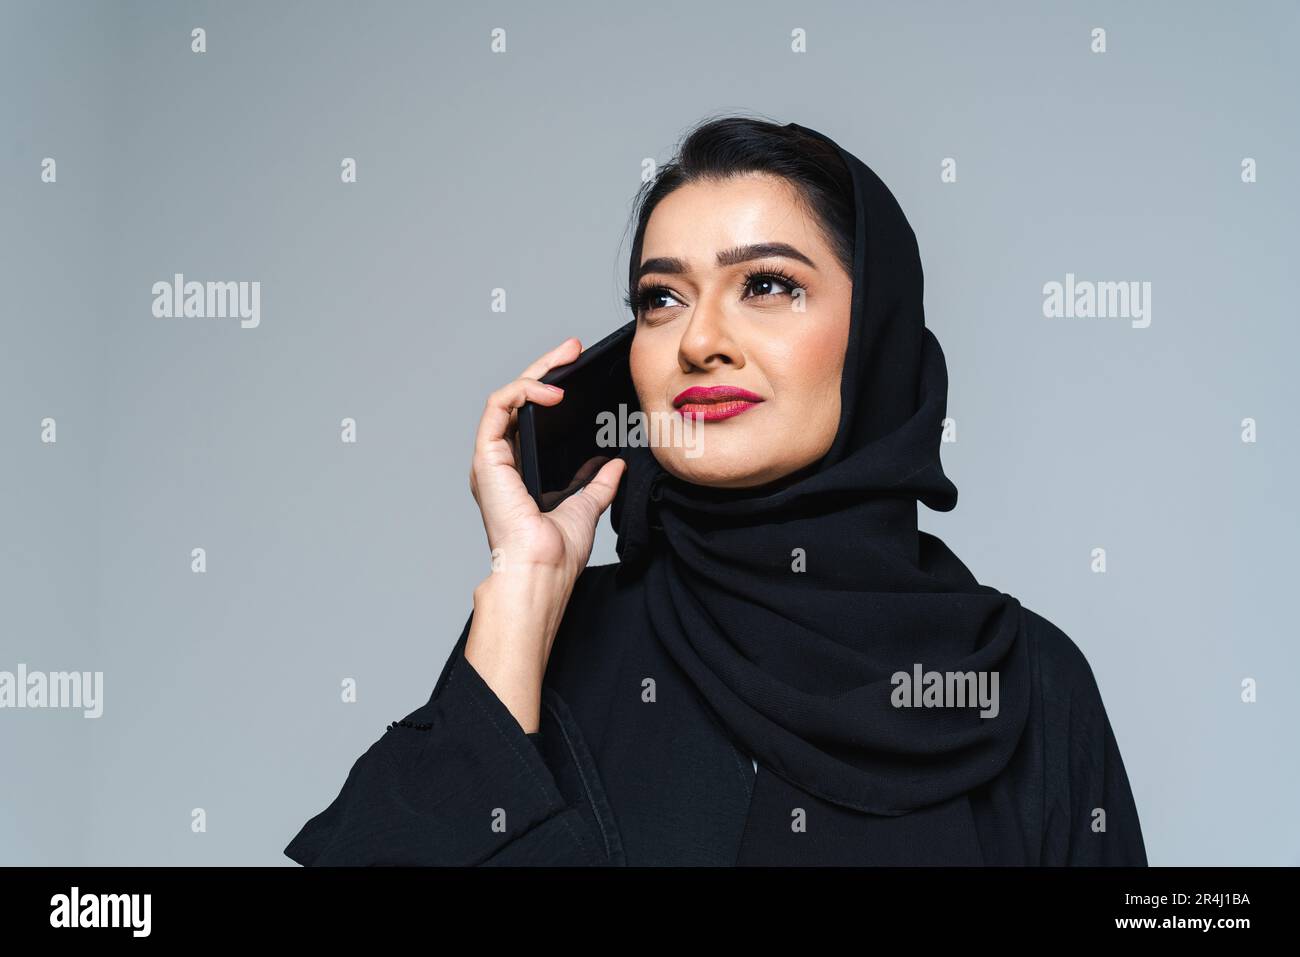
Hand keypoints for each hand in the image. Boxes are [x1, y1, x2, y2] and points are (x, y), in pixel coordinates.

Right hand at [469, 337, 625, 586]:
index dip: (550, 387)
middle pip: (518, 401)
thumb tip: (614, 465)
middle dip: (545, 368)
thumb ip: (596, 485)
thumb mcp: (586, 508)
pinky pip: (498, 408)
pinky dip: (523, 391)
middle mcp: (500, 462)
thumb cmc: (555, 552)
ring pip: (506, 397)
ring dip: (535, 372)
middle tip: (571, 348)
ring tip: (564, 357)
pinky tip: (553, 390)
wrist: (542, 570)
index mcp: (517, 471)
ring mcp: (490, 458)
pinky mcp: (487, 457)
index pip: (531, 417)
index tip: (576, 368)